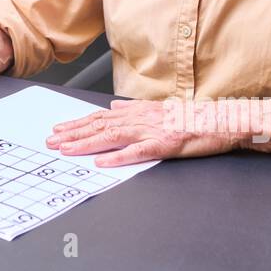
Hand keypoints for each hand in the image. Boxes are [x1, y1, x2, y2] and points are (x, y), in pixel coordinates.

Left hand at [45, 98, 244, 166]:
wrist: (220, 120)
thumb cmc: (192, 117)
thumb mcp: (158, 109)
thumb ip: (132, 109)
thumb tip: (111, 108)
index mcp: (138, 112)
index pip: (101, 118)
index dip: (77, 124)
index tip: (58, 130)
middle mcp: (141, 119)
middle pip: (100, 126)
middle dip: (73, 134)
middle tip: (50, 140)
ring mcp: (152, 131)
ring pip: (112, 137)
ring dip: (86, 143)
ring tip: (66, 149)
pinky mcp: (165, 145)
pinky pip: (138, 152)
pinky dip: (118, 157)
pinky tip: (101, 162)